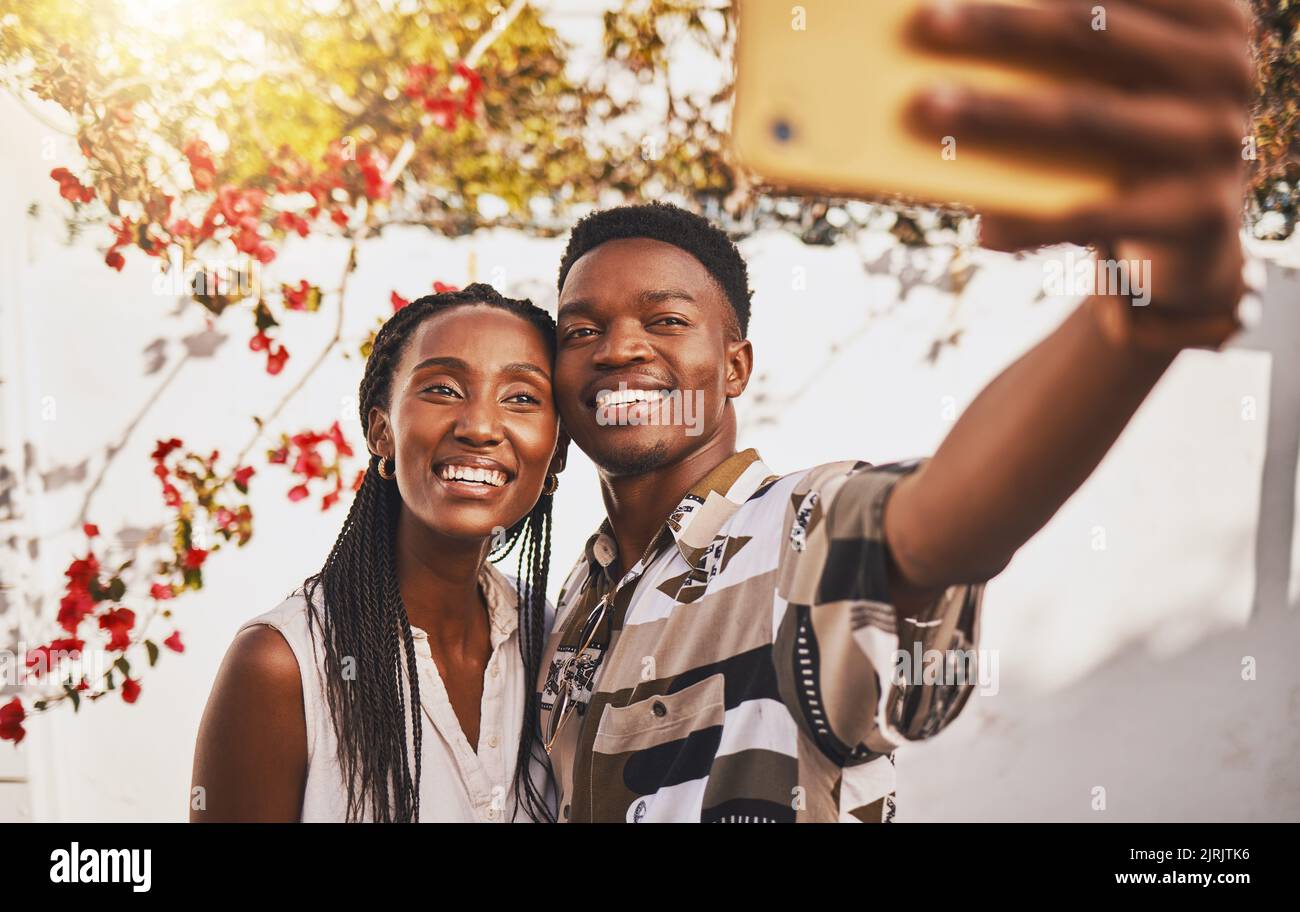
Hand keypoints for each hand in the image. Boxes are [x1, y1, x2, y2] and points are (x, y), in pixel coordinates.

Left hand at [906, 0, 1254, 321]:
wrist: (1191, 240)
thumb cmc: (1129, 139)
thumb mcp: (1116, 81)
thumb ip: (1073, 44)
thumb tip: (957, 23)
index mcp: (1210, 15)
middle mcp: (1224, 65)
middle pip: (1090, 31)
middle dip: (1002, 25)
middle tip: (929, 22)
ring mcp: (1217, 138)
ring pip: (1084, 114)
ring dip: (996, 111)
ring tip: (927, 107)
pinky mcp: (1199, 210)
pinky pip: (1096, 211)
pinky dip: (1031, 221)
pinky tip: (981, 228)